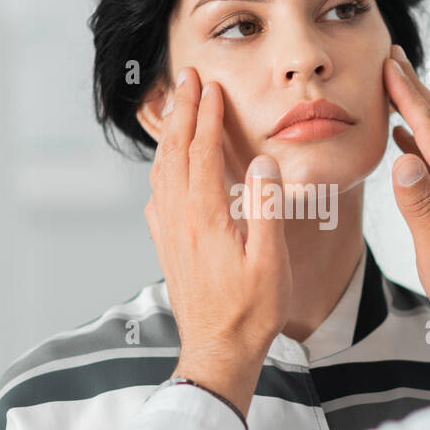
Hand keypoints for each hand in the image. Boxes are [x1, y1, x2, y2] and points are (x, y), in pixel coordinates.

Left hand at [145, 66, 290, 415]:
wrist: (217, 351)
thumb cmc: (251, 311)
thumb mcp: (272, 262)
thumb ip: (266, 209)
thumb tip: (262, 163)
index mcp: (205, 217)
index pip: (201, 152)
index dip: (206, 116)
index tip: (211, 86)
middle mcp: (179, 219)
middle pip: (174, 152)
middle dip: (181, 111)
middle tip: (186, 78)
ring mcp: (169, 233)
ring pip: (162, 170)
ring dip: (169, 134)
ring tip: (176, 107)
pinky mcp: (167, 246)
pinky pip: (157, 195)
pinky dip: (161, 168)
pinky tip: (166, 166)